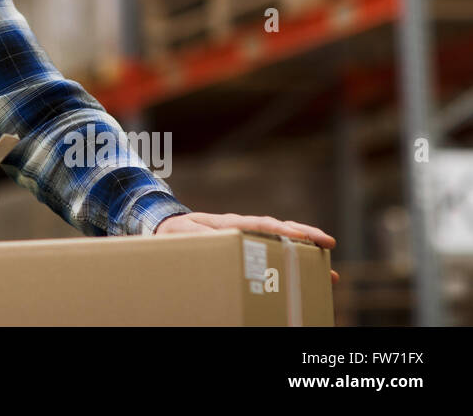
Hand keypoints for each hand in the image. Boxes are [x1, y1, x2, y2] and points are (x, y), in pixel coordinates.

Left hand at [156, 212, 339, 283]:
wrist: (168, 229)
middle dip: (307, 237)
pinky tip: (306, 276)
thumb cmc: (176, 232)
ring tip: (329, 273)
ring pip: (283, 243)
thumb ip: (200, 235)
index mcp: (230, 223)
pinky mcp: (248, 247)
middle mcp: (244, 227)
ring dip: (306, 255)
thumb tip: (220, 239)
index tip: (302, 235)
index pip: (261, 224)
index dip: (282, 229)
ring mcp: (248, 237)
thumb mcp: (185, 233)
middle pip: (280, 229)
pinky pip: (274, 252)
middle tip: (330, 245)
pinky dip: (292, 262)